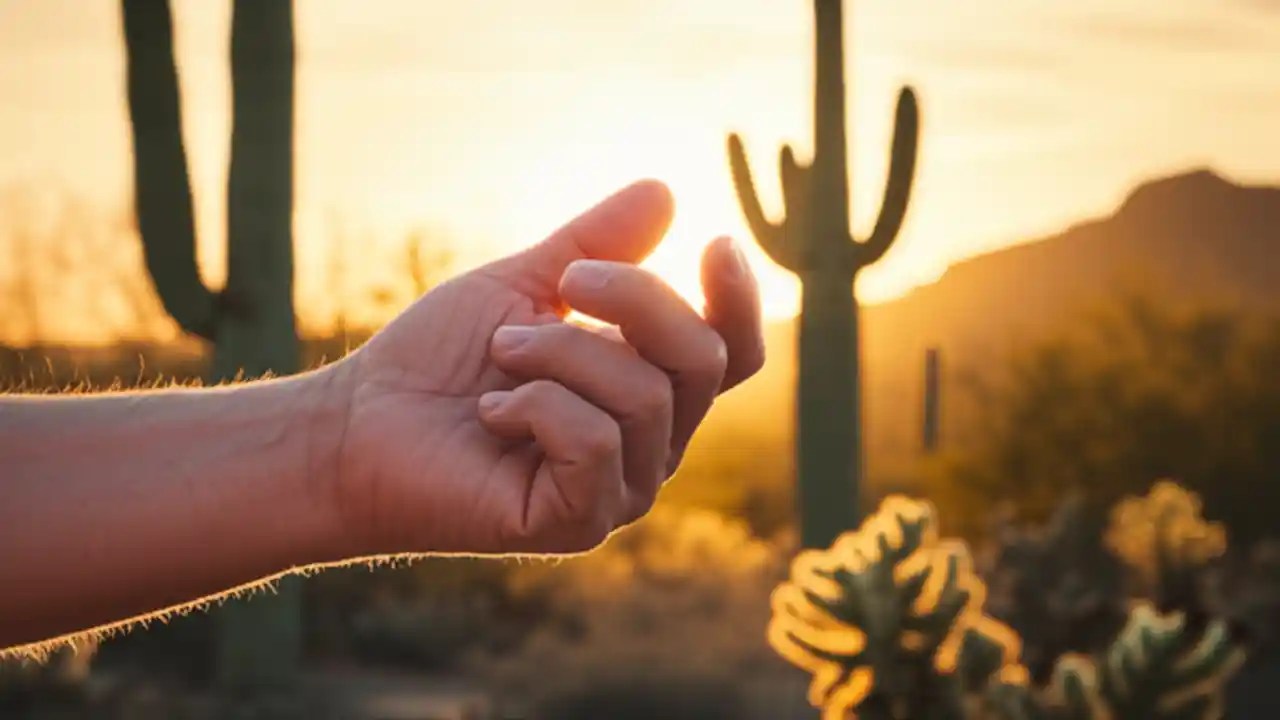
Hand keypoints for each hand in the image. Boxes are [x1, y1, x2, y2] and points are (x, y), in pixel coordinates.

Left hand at [324, 181, 763, 555]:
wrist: (361, 421)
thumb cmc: (443, 356)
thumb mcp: (526, 283)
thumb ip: (595, 245)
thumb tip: (664, 190)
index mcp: (650, 390)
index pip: (732, 354)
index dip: (738, 300)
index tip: (713, 241)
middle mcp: (652, 445)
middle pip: (702, 360)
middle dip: (634, 298)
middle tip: (562, 284)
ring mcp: (621, 489)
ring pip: (644, 394)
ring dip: (559, 354)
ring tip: (501, 358)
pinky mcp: (581, 521)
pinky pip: (595, 439)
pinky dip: (536, 406)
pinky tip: (492, 415)